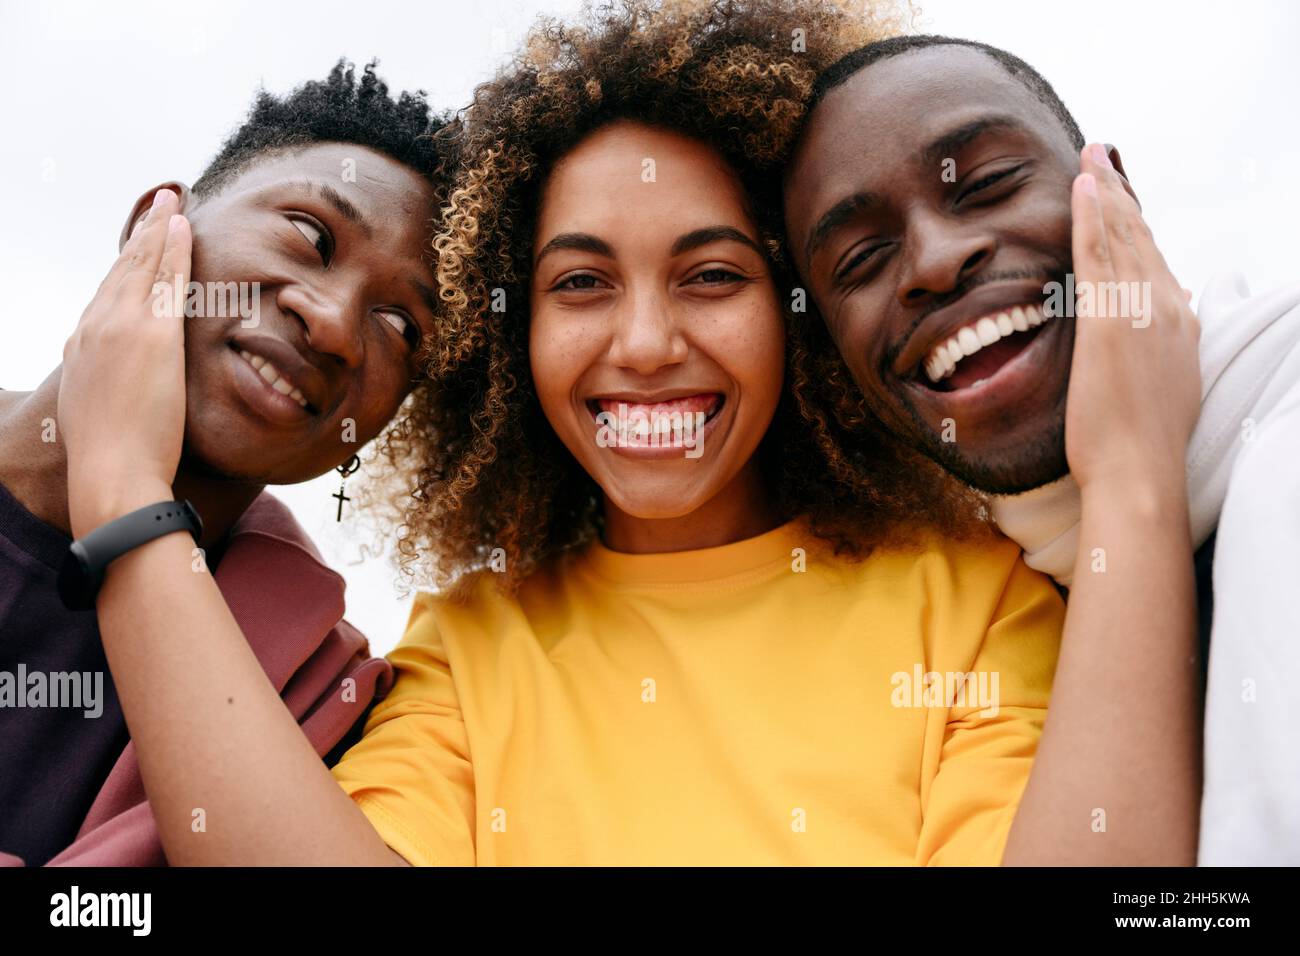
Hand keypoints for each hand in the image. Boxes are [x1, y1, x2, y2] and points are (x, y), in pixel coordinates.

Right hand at [59, 188, 191, 536]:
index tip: (140, 243)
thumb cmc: (114, 457)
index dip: (125, 264)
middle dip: (142, 234)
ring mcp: (120, 327)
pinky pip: (165, 280)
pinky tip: (183, 226)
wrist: (113, 472)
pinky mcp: (149, 334)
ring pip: (141, 266)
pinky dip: (173, 249)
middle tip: (160, 203)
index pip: (107, 293)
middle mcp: (95, 327)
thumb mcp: (102, 411)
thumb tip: (120, 389)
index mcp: (82, 346)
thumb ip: (109, 387)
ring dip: (158, 230)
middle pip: (122, 269)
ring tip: (173, 203)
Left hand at [1064, 144, 1200, 496]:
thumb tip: (1141, 335)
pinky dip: (1092, 216)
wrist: (1139, 472)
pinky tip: (1084, 186)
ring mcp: (1142, 311)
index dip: (1134, 223)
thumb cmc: (1138, 444)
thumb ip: (1150, 351)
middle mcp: (1167, 308)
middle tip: (1102, 155)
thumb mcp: (1155, 386)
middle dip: (1119, 194)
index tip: (1117, 195)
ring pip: (1123, 236)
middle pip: (1141, 237)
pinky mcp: (1112, 320)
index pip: (1154, 259)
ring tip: (1091, 155)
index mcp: (1177, 323)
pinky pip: (1100, 255)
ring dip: (1105, 191)